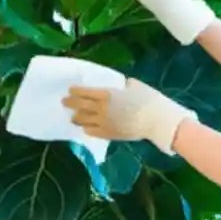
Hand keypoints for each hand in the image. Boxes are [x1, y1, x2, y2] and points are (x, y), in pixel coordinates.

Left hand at [63, 78, 194, 154]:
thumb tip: (121, 84)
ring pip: (83, 120)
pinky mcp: (108, 134)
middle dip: (70, 103)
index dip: (75, 91)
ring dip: (76, 118)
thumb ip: (123, 85)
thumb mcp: (135, 85)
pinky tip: (85, 128)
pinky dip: (87, 129)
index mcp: (106, 94)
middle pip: (80, 106)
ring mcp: (103, 123)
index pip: (85, 92)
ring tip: (73, 117)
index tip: (70, 90)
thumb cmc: (148, 99)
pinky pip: (92, 132)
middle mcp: (101, 109)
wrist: (155, 121)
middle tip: (64, 102)